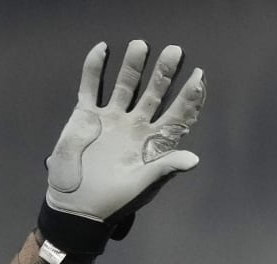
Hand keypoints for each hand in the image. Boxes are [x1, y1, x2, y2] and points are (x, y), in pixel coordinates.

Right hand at [39, 40, 205, 254]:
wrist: (77, 205)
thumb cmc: (116, 199)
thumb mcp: (143, 185)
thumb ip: (166, 168)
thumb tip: (194, 159)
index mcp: (153, 142)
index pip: (176, 114)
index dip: (189, 97)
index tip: (199, 76)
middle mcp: (135, 125)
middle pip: (153, 93)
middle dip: (164, 73)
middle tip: (175, 51)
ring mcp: (111, 119)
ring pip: (124, 85)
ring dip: (132, 66)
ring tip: (141, 45)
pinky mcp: (86, 116)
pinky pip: (91, 87)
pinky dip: (94, 68)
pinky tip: (102, 49)